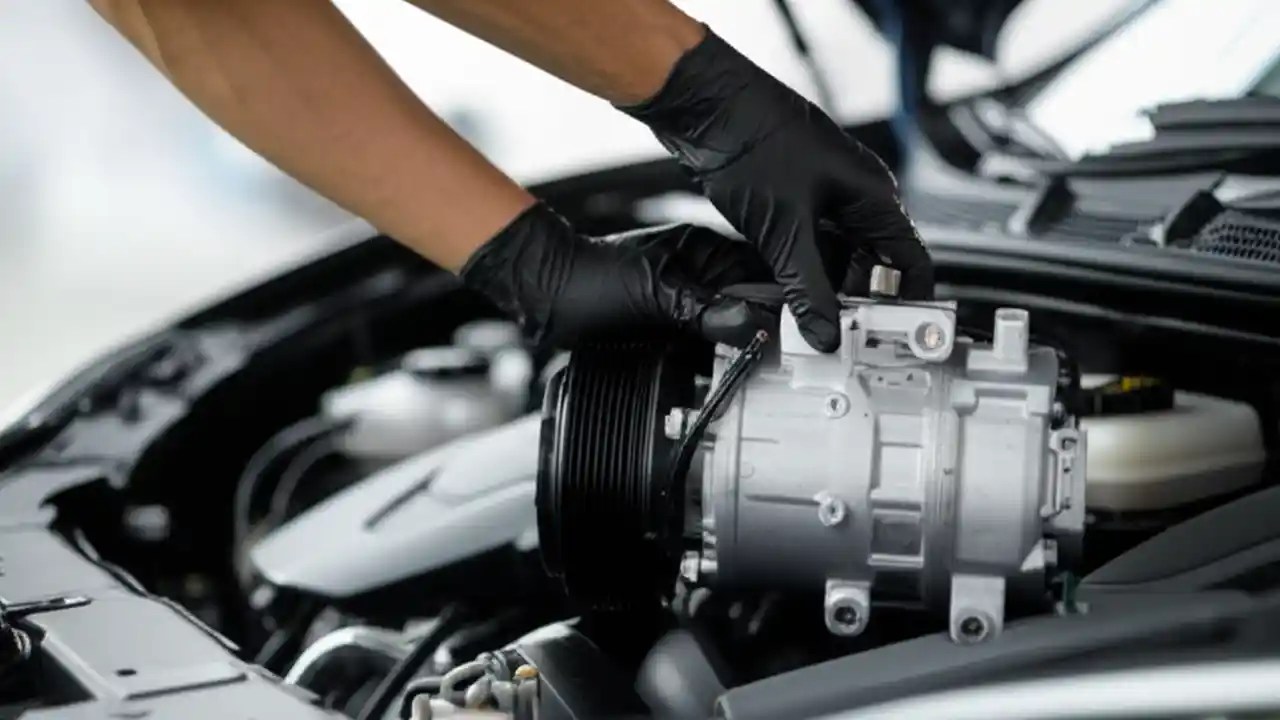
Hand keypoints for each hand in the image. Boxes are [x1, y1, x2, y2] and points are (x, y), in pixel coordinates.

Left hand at [460, 202, 772, 348]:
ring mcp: (690, 294)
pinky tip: (729, 366)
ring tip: (765, 365)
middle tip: (787, 359)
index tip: (803, 335)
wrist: (543, 294)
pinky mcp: (675, 318)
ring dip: (748, 343)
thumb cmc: (584, 282)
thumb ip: (704, 311)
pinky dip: (723, 353)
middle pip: (757, 303)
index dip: (787, 306)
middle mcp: (703, 271)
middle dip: (772, 329)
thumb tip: (754, 325)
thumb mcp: (651, 296)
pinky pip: (714, 338)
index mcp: (705, 251)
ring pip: (737, 323)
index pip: (766, 277)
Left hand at [621, 29, 933, 351]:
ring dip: (825, 288)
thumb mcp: (785, 231)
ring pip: (838, 258)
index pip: (911, 262)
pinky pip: (809, 246)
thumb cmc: (755, 142)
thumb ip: (808, 288)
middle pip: (873, 265)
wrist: (707, 108)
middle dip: (856, 302)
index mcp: (873, 196)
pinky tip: (785, 292)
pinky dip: (801, 271)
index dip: (907, 303)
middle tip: (838, 336)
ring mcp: (824, 196)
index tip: (894, 337)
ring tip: (807, 320)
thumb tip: (825, 331)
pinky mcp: (793, 199)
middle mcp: (855, 195)